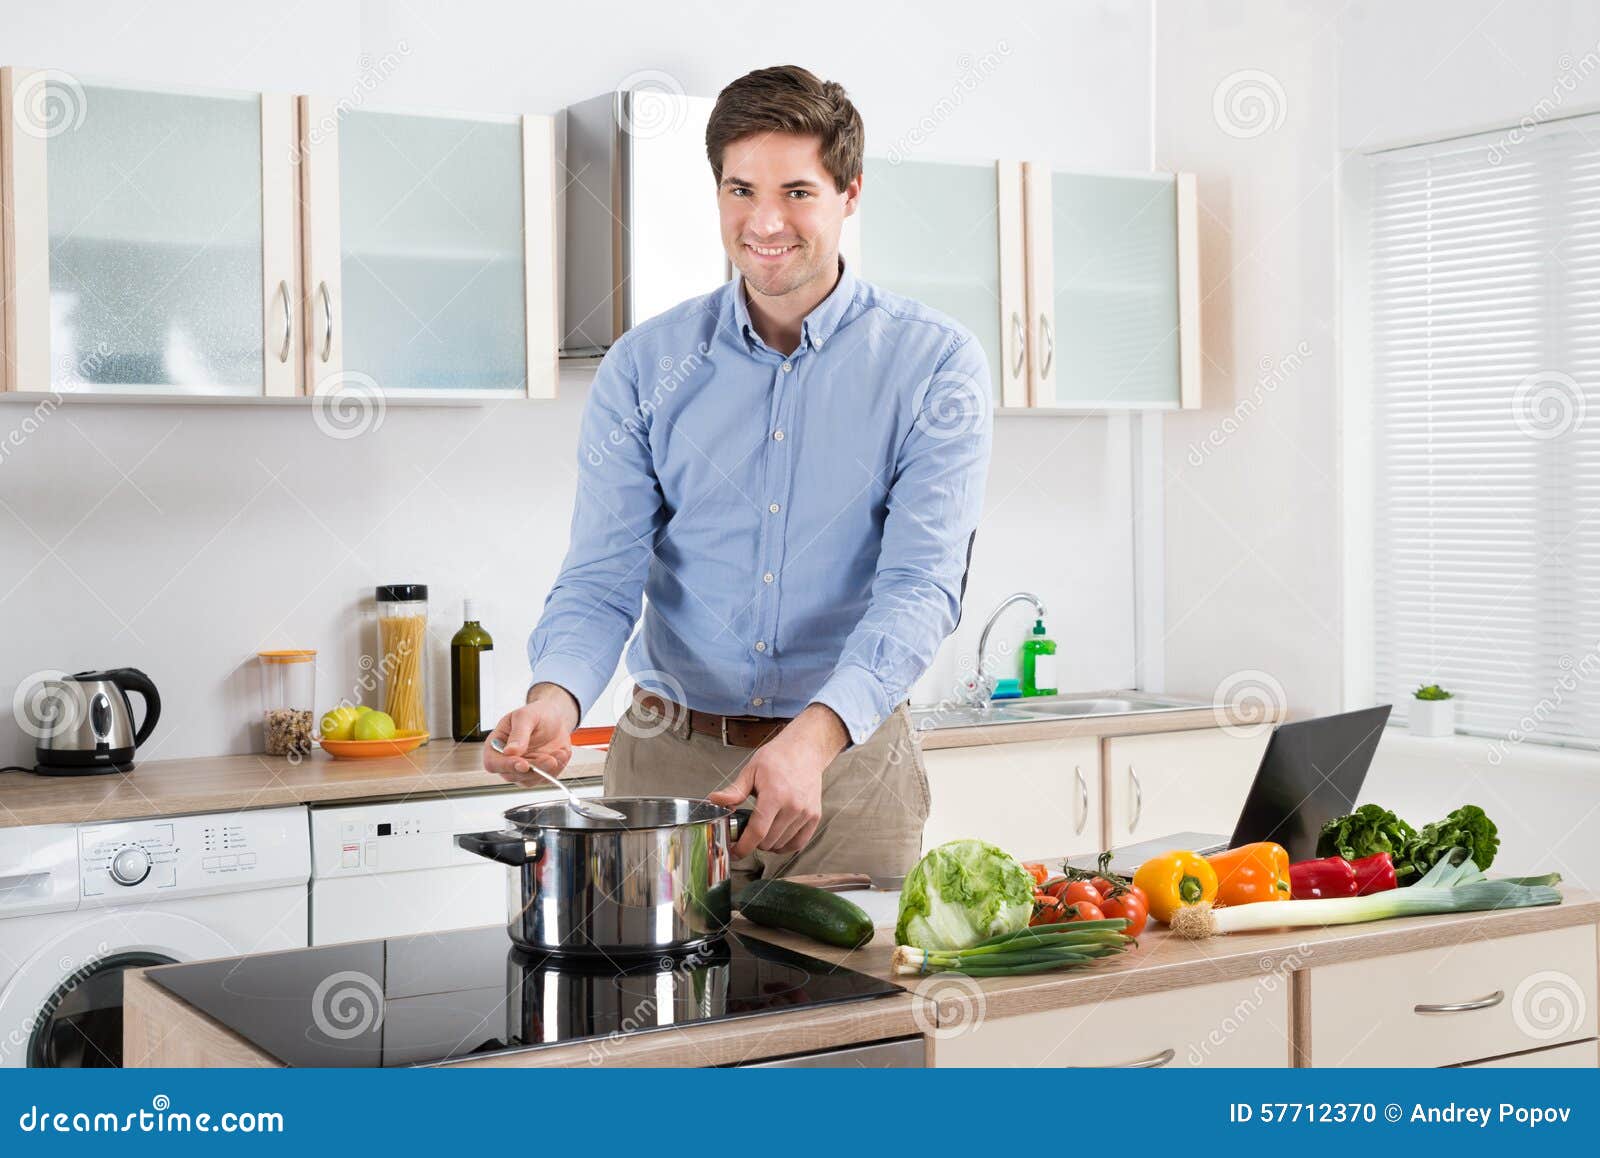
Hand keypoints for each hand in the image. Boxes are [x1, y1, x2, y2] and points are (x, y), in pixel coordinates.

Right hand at [483, 683, 580, 786]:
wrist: (555, 718)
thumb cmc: (536, 714)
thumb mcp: (526, 717)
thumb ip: (518, 734)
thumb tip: (510, 751)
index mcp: (496, 745)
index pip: (492, 763)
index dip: (506, 766)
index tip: (523, 764)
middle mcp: (506, 761)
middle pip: (512, 775)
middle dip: (533, 768)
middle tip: (549, 759)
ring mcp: (521, 770)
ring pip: (530, 780)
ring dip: (546, 769)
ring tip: (559, 753)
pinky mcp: (537, 774)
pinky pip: (545, 778)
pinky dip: (556, 768)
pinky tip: (561, 753)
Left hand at [708, 704, 847, 857]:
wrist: (805, 750)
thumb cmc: (777, 758)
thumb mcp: (751, 771)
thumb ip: (734, 791)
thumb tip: (715, 801)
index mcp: (775, 795)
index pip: (757, 832)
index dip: (743, 847)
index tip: (734, 852)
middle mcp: (793, 806)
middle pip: (768, 841)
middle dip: (753, 841)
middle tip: (747, 831)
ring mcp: (806, 813)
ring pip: (781, 845)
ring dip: (768, 843)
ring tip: (763, 828)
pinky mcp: (815, 816)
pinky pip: (798, 843)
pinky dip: (785, 846)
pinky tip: (777, 837)